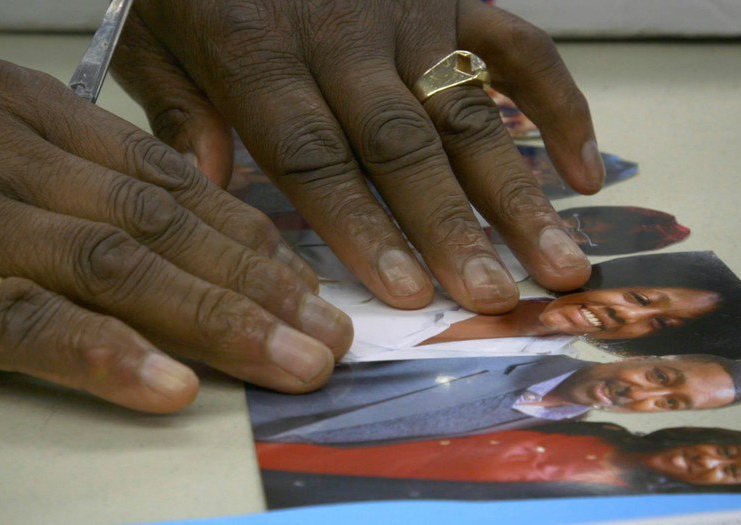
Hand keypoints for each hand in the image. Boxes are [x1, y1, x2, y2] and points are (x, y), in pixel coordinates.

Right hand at [0, 60, 351, 412]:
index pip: (169, 178)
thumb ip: (98, 165)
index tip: (309, 285)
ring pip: (121, 265)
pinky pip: (29, 320)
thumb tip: (196, 187)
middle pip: (165, 223)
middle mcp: (22, 157)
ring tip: (294, 362)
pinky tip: (175, 385)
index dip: (248, 236)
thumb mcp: (13, 144)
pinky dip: (106, 352)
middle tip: (329, 335)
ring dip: (217, 319)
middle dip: (257, 284)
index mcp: (42, 118)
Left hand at [112, 0, 603, 314]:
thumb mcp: (154, 32)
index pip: (315, 155)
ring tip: (558, 261)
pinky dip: (560, 107)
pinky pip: (522, 48)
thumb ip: (179, 109)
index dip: (363, 227)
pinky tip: (586, 170)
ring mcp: (410, 12)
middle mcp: (344, 35)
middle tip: (494, 295)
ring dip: (517, 192)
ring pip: (471, 112)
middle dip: (452, 227)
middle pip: (404, 146)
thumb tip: (209, 192)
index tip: (406, 293)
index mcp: (259, 47)